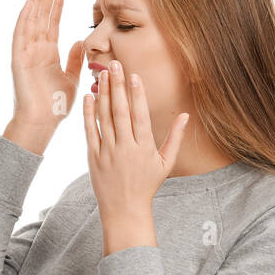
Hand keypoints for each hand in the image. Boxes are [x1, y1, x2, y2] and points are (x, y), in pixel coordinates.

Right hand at [8, 0, 85, 153]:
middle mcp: (36, 50)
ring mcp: (26, 54)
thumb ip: (75, 60)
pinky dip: (24, 21)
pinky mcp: (19, 61)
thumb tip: (79, 42)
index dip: (57, 5)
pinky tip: (29, 5)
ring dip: (35, 2)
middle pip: (41, 17)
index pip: (53, 23)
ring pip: (31, 22)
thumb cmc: (56, 106)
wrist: (42, 122)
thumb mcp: (72, 79)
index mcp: (48, 54)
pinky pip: (21, 37)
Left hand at [83, 61, 188, 252]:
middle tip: (114, 64)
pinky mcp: (94, 158)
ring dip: (102, 95)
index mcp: (144, 148)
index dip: (136, 95)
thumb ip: (175, 138)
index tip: (134, 75)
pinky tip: (89, 97)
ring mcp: (108, 153)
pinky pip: (90, 132)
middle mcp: (126, 148)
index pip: (140, 116)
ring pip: (104, 119)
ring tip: (101, 75)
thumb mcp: (165, 163)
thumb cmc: (147, 185)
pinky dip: (89, 114)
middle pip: (120, 112)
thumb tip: (186, 115)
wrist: (124, 210)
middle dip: (117, 87)